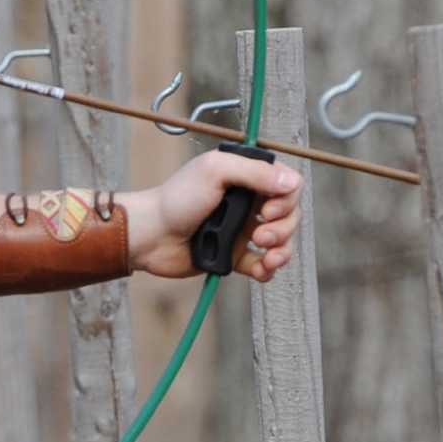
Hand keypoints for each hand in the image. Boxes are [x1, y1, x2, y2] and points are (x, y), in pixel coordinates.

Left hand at [123, 149, 302, 281]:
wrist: (151, 236)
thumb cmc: (176, 198)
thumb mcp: (215, 170)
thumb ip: (254, 172)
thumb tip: (291, 182)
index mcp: (245, 177)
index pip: (287, 184)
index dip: (287, 199)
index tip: (268, 210)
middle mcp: (247, 202)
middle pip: (289, 214)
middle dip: (284, 228)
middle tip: (259, 234)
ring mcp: (242, 229)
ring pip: (281, 241)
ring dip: (281, 250)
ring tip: (265, 256)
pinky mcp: (234, 255)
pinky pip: (263, 264)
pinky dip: (268, 270)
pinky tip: (261, 271)